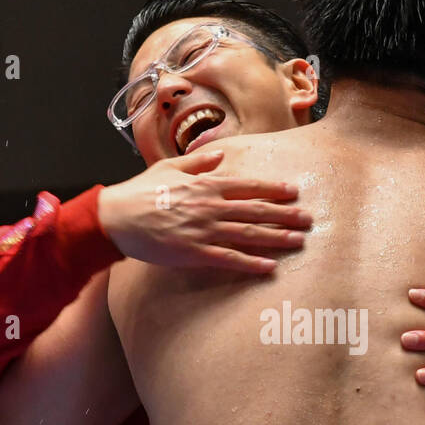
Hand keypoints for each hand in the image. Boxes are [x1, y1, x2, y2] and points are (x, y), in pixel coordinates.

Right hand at [97, 147, 312, 272]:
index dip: (273, 189)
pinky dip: (250, 263)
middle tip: (309, 219)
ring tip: (299, 241)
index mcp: (205, 185)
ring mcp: (204, 230)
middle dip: (285, 214)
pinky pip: (229, 259)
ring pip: (248, 233)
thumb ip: (197, 163)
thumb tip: (220, 156)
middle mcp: (210, 206)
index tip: (293, 191)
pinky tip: (269, 267)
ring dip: (276, 237)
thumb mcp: (168, 168)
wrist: (116, 217)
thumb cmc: (140, 192)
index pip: (248, 186)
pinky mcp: (194, 253)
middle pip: (256, 210)